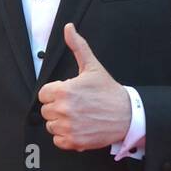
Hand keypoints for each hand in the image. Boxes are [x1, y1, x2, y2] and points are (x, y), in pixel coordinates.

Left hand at [37, 23, 130, 150]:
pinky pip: (57, 140)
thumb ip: (77, 46)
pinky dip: (66, 137)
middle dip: (58, 108)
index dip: (55, 93)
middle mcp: (63, 109)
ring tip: (78, 116)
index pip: (43, 94)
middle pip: (46, 110)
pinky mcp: (74, 141)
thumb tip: (68, 28)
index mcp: (63, 90)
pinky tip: (79, 128)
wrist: (128, 114)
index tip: (68, 94)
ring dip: (61, 123)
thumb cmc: (108, 91)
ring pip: (51, 125)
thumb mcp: (92, 67)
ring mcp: (68, 127)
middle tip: (76, 105)